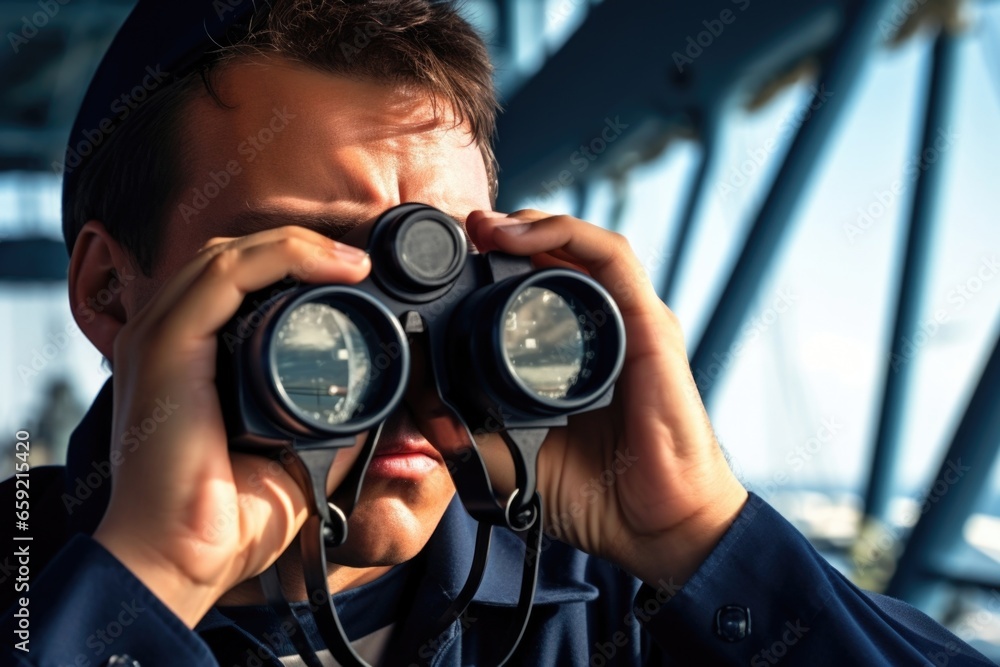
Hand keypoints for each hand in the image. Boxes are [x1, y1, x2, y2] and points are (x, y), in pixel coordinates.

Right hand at [92, 227, 371, 626]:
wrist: (187, 561)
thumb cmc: (230, 518)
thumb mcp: (300, 454)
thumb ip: (334, 422)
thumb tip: (382, 401)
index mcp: (194, 358)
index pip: (240, 284)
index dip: (296, 266)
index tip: (360, 278)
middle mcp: (172, 339)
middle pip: (235, 260)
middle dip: (302, 248)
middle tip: (363, 265)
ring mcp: (161, 338)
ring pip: (230, 256)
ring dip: (299, 246)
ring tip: (356, 263)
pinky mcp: (164, 347)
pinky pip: (224, 276)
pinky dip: (282, 256)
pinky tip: (333, 267)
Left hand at [466, 210, 747, 586]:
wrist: (655, 527)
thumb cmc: (597, 495)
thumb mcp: (513, 459)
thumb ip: (473, 437)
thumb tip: (424, 413)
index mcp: (573, 353)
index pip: (535, 288)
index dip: (493, 267)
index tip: (446, 268)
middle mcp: (603, 328)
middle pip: (557, 256)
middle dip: (507, 234)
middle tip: (462, 235)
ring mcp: (628, 322)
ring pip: (581, 244)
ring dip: (531, 224)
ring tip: (486, 227)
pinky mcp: (649, 324)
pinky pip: (611, 258)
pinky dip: (566, 234)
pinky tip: (523, 236)